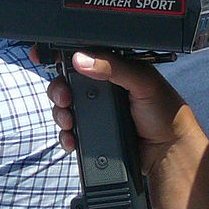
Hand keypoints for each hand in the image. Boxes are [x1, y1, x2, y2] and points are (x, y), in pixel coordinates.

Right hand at [43, 49, 199, 174]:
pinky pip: (69, 131)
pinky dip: (66, 134)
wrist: (170, 153)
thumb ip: (113, 67)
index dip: (61, 55)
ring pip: (64, 107)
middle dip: (59, 90)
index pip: (82, 56)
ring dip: (60, 113)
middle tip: (64, 99)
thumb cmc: (165, 113)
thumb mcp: (142, 82)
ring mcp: (95, 111)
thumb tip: (80, 59)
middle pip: (66, 82)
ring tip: (68, 120)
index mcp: (114, 68)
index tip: (39, 55)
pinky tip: (72, 138)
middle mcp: (102, 88)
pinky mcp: (92, 132)